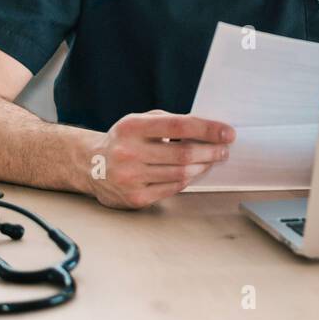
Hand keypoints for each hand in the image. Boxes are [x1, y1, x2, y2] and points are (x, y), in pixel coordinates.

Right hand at [85, 110, 234, 208]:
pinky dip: (187, 180)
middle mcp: (129, 152)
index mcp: (132, 127)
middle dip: (211, 151)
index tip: (227, 133)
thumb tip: (208, 130)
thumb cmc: (125, 140)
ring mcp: (130, 178)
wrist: (91, 166)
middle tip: (223, 150)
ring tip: (211, 160)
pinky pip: (172, 189)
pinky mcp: (134, 198)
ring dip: (202, 166)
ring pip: (181, 174)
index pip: (179, 126)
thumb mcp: (140, 121)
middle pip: (183, 154)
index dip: (208, 129)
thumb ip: (170, 122)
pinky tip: (193, 172)